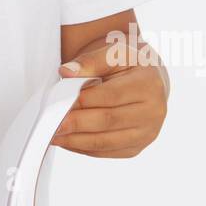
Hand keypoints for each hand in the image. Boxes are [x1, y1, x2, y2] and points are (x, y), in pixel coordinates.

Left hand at [50, 33, 168, 156]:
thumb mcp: (114, 53)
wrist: (146, 79)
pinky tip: (67, 141)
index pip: (111, 95)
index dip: (83, 100)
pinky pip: (106, 152)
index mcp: (150, 84)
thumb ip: (91, 61)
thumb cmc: (128, 64)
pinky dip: (83, 148)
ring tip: (53, 135)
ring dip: (76, 140)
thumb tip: (66, 72)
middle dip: (76, 123)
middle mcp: (154, 112)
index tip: (59, 102)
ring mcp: (147, 133)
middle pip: (108, 120)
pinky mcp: (136, 147)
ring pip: (106, 141)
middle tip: (52, 123)